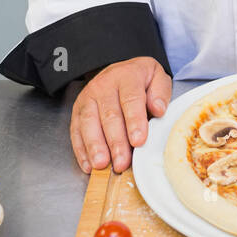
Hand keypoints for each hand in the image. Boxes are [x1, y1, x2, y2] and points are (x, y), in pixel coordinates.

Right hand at [70, 57, 171, 175]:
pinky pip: (76, 131)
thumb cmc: (140, 79)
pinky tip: (88, 164)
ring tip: (102, 164)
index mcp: (126, 76)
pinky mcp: (77, 111)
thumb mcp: (157, 77)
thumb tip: (158, 109)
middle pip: (109, 115)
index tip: (139, 141)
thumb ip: (161, 92)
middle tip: (122, 162)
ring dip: (95, 146)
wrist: (119, 71)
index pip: (131, 100)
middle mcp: (104, 86)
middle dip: (116, 141)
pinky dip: (81, 150)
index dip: (135, 121)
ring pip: (89, 123)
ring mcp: (88, 98)